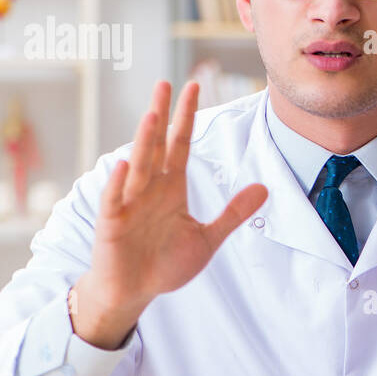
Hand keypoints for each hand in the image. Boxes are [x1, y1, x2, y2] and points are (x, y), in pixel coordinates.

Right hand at [72, 80, 267, 348]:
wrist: (135, 292)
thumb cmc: (164, 264)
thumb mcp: (207, 238)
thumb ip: (233, 213)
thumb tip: (264, 188)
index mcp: (171, 188)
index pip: (180, 144)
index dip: (187, 117)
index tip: (193, 86)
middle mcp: (150, 189)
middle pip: (157, 145)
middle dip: (162, 115)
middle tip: (166, 83)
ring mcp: (129, 203)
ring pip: (139, 166)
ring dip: (144, 141)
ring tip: (153, 114)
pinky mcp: (112, 223)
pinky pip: (116, 200)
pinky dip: (120, 183)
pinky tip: (125, 165)